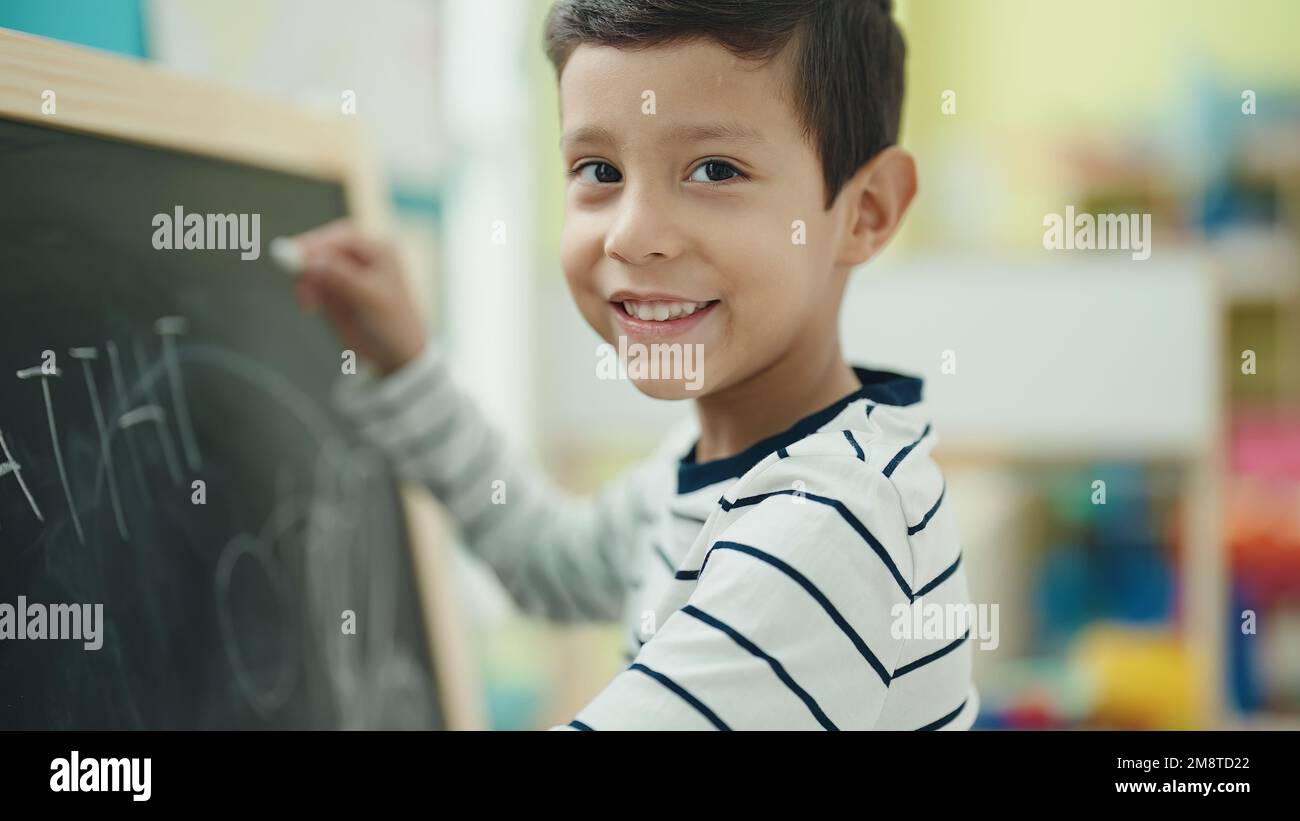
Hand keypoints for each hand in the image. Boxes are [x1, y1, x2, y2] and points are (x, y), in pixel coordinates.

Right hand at [290, 219, 426, 375]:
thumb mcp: (369, 298)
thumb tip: (312, 260)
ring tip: (309, 304)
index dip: (316, 243)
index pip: (342, 237)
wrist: (395, 356)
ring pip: (313, 267)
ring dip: (306, 282)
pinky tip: (311, 307)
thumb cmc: (393, 325)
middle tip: (299, 283)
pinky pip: (312, 284)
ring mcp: (345, 273)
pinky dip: (308, 293)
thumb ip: (340, 277)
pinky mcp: (334, 290)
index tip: (295, 255)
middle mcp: (360, 257)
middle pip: (323, 249)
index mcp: (378, 250)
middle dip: (308, 264)